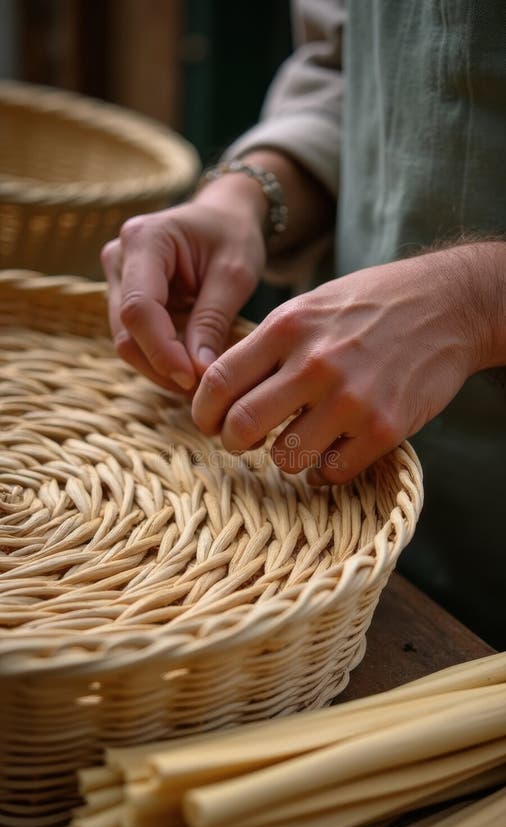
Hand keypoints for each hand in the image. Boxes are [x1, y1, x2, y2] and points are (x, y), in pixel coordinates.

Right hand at [101, 182, 266, 392]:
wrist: (223, 217)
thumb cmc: (232, 236)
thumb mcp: (235, 274)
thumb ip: (213, 320)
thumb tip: (197, 372)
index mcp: (144, 239)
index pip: (139, 308)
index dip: (162, 350)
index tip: (194, 378)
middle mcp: (119, 257)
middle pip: (126, 330)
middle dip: (162, 366)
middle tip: (203, 389)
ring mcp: (116, 279)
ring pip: (127, 341)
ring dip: (161, 368)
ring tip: (200, 382)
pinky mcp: (123, 298)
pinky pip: (136, 339)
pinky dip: (161, 359)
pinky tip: (190, 368)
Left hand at [192, 250, 484, 482]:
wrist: (447, 305)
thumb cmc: (370, 305)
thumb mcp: (309, 306)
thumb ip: (266, 344)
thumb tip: (219, 388)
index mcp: (288, 327)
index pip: (219, 381)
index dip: (203, 412)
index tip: (208, 422)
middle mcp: (315, 363)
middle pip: (242, 426)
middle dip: (234, 441)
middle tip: (243, 440)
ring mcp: (351, 399)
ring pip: (285, 458)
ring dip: (283, 458)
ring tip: (296, 442)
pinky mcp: (385, 429)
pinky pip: (332, 473)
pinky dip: (324, 471)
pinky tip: (331, 453)